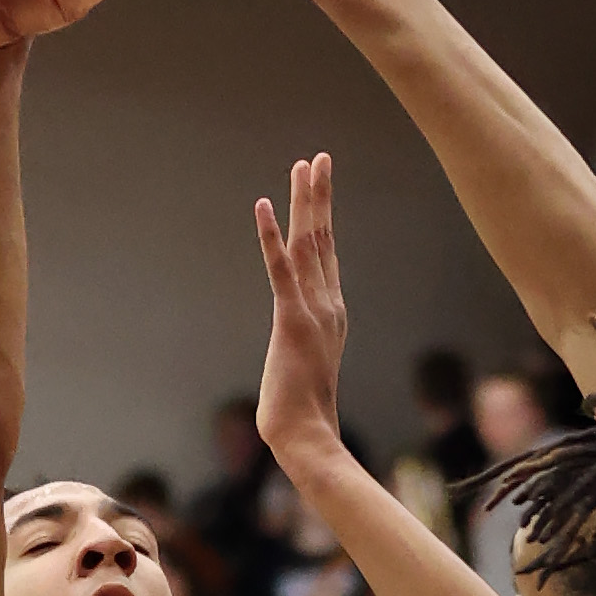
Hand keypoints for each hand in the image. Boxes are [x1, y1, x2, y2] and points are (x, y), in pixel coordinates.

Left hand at [254, 152, 348, 466]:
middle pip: (324, 239)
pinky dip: (270, 235)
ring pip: (309, 244)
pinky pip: (279, 269)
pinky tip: (263, 205)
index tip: (319, 185)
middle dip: (320, 196)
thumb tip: (298, 356)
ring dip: (304, 202)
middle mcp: (329, 305)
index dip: (323, 217)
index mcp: (332, 314)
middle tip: (319, 158)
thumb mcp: (304, 371)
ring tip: (302, 166)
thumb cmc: (303, 415)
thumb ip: (304, 352)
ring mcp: (313, 310)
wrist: (308, 437)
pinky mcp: (292, 320)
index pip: (326, 256)